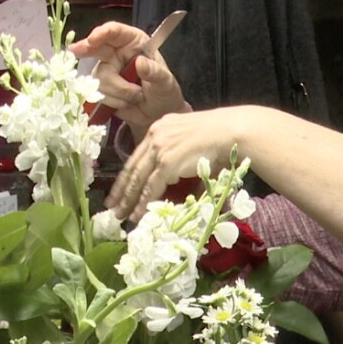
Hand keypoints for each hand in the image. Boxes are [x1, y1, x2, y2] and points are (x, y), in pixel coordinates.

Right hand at [69, 21, 186, 137]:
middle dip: (85, 49)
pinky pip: (97, 94)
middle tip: (74, 51)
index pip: (116, 32)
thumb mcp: (165, 82)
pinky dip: (112, 101)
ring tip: (137, 96)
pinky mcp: (101, 89)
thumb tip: (140, 63)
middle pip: (96, 47)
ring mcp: (108, 71)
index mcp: (134, 43)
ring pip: (99, 78)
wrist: (158, 116)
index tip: (93, 39)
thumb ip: (154, 73)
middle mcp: (118, 53)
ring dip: (118, 91)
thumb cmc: (164, 93)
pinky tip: (126, 104)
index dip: (103, 33)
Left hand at [106, 109, 236, 219]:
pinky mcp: (166, 162)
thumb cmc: (218, 140)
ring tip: (121, 215)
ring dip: (128, 200)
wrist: (230, 132)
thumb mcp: (190, 144)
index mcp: (159, 128)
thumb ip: (176, 158)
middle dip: (121, 191)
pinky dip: (143, 202)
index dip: (126, 176)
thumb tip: (171, 180)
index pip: (137, 156)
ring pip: (138, 179)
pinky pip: (150, 186)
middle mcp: (155, 136)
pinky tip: (138, 214)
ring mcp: (159, 148)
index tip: (118, 191)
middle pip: (132, 168)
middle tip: (112, 207)